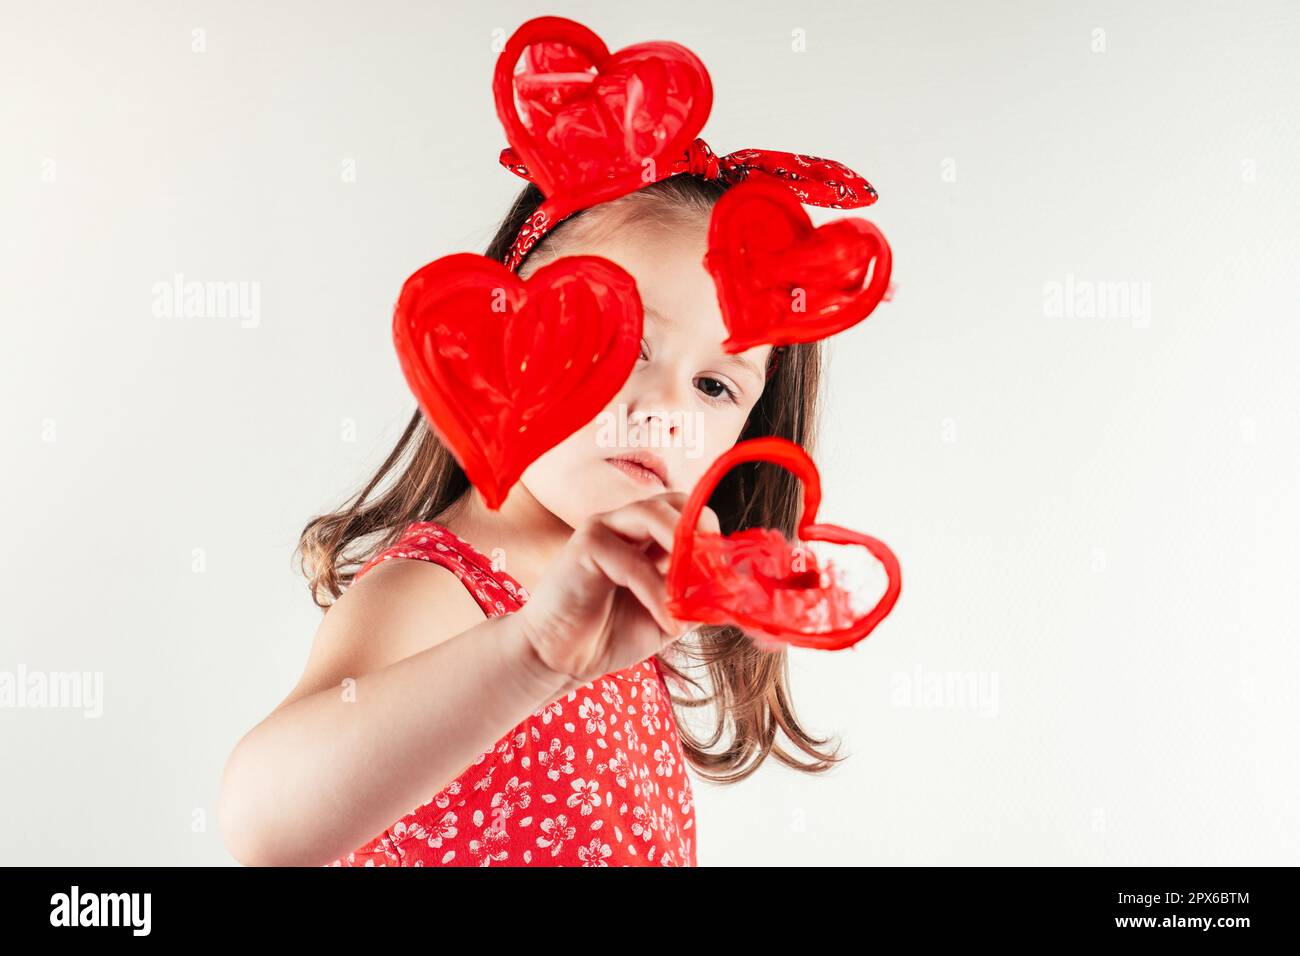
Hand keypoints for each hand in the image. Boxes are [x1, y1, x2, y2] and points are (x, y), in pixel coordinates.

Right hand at [516, 492, 720, 687]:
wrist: (559, 659)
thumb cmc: (609, 635)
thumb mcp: (668, 620)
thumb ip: (697, 602)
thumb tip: (733, 592)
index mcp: (647, 535)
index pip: (689, 512)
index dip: (712, 536)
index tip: (729, 577)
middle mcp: (626, 523)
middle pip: (675, 501)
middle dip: (702, 531)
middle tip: (717, 573)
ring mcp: (604, 528)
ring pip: (653, 515)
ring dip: (683, 552)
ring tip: (693, 594)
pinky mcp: (584, 545)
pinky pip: (632, 561)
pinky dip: (657, 592)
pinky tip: (668, 621)